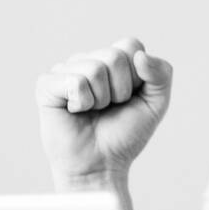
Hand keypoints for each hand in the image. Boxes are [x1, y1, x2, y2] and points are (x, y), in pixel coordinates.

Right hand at [34, 37, 172, 188]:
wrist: (101, 164)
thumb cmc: (125, 134)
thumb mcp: (155, 104)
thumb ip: (161, 74)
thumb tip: (140, 56)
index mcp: (112, 59)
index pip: (131, 45)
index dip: (136, 77)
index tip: (129, 97)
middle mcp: (88, 60)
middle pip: (114, 56)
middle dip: (120, 90)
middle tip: (110, 108)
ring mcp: (65, 70)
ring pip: (95, 69)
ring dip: (101, 100)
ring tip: (93, 111)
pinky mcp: (47, 85)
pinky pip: (74, 82)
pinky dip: (82, 103)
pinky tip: (75, 112)